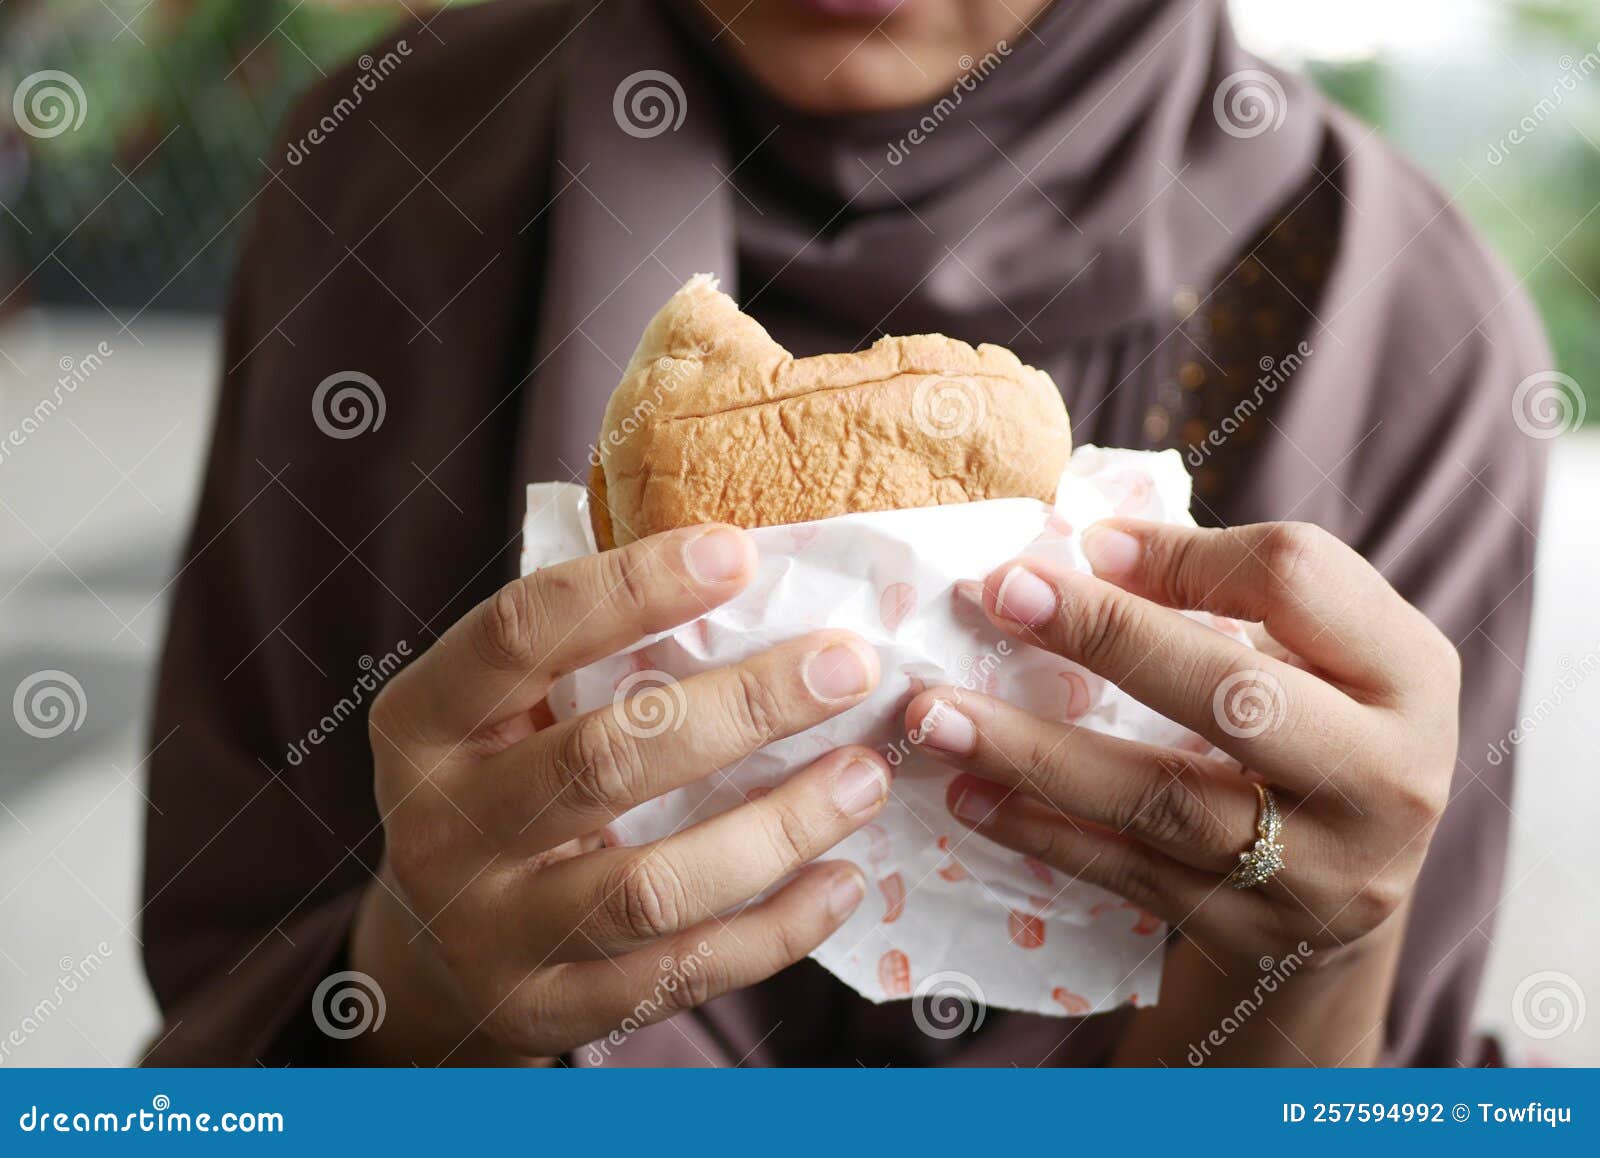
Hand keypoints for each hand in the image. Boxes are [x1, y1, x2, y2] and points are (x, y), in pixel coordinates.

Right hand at [352, 524, 888, 1062]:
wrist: (430, 956)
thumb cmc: (500, 785)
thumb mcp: (503, 709)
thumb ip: (585, 650)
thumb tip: (744, 560)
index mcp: (423, 720)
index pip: (520, 632)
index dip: (631, 588)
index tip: (739, 553)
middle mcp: (441, 827)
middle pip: (604, 758)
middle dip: (744, 707)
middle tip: (847, 665)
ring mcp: (492, 932)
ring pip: (651, 887)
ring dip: (776, 829)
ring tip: (864, 777)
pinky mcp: (549, 1010)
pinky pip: (682, 975)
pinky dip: (775, 929)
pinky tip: (843, 881)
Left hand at [904, 519, 1459, 967]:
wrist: (1351, 883)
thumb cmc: (1311, 725)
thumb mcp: (1307, 649)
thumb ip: (1224, 593)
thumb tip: (1084, 552)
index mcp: (1407, 671)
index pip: (1298, 579)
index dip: (1185, 554)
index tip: (1085, 544)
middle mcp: (1387, 776)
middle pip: (1234, 694)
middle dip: (1106, 637)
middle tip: (997, 595)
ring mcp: (1325, 871)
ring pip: (1163, 801)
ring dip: (1035, 753)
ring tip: (937, 714)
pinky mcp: (1256, 933)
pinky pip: (1128, 873)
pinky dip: (1038, 830)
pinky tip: (967, 792)